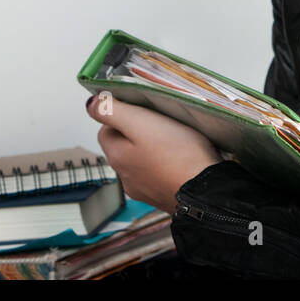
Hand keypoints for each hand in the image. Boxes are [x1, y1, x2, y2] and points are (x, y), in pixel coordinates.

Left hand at [85, 92, 221, 213]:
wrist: (208, 192)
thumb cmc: (178, 155)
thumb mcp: (140, 122)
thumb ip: (112, 112)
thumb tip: (91, 104)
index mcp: (117, 158)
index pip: (106, 130)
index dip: (122, 116)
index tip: (142, 110)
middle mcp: (127, 178)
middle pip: (123, 146)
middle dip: (138, 132)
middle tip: (161, 122)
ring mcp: (146, 190)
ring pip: (142, 161)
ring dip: (153, 150)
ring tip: (175, 140)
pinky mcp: (166, 196)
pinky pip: (160, 174)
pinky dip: (167, 165)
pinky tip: (182, 159)